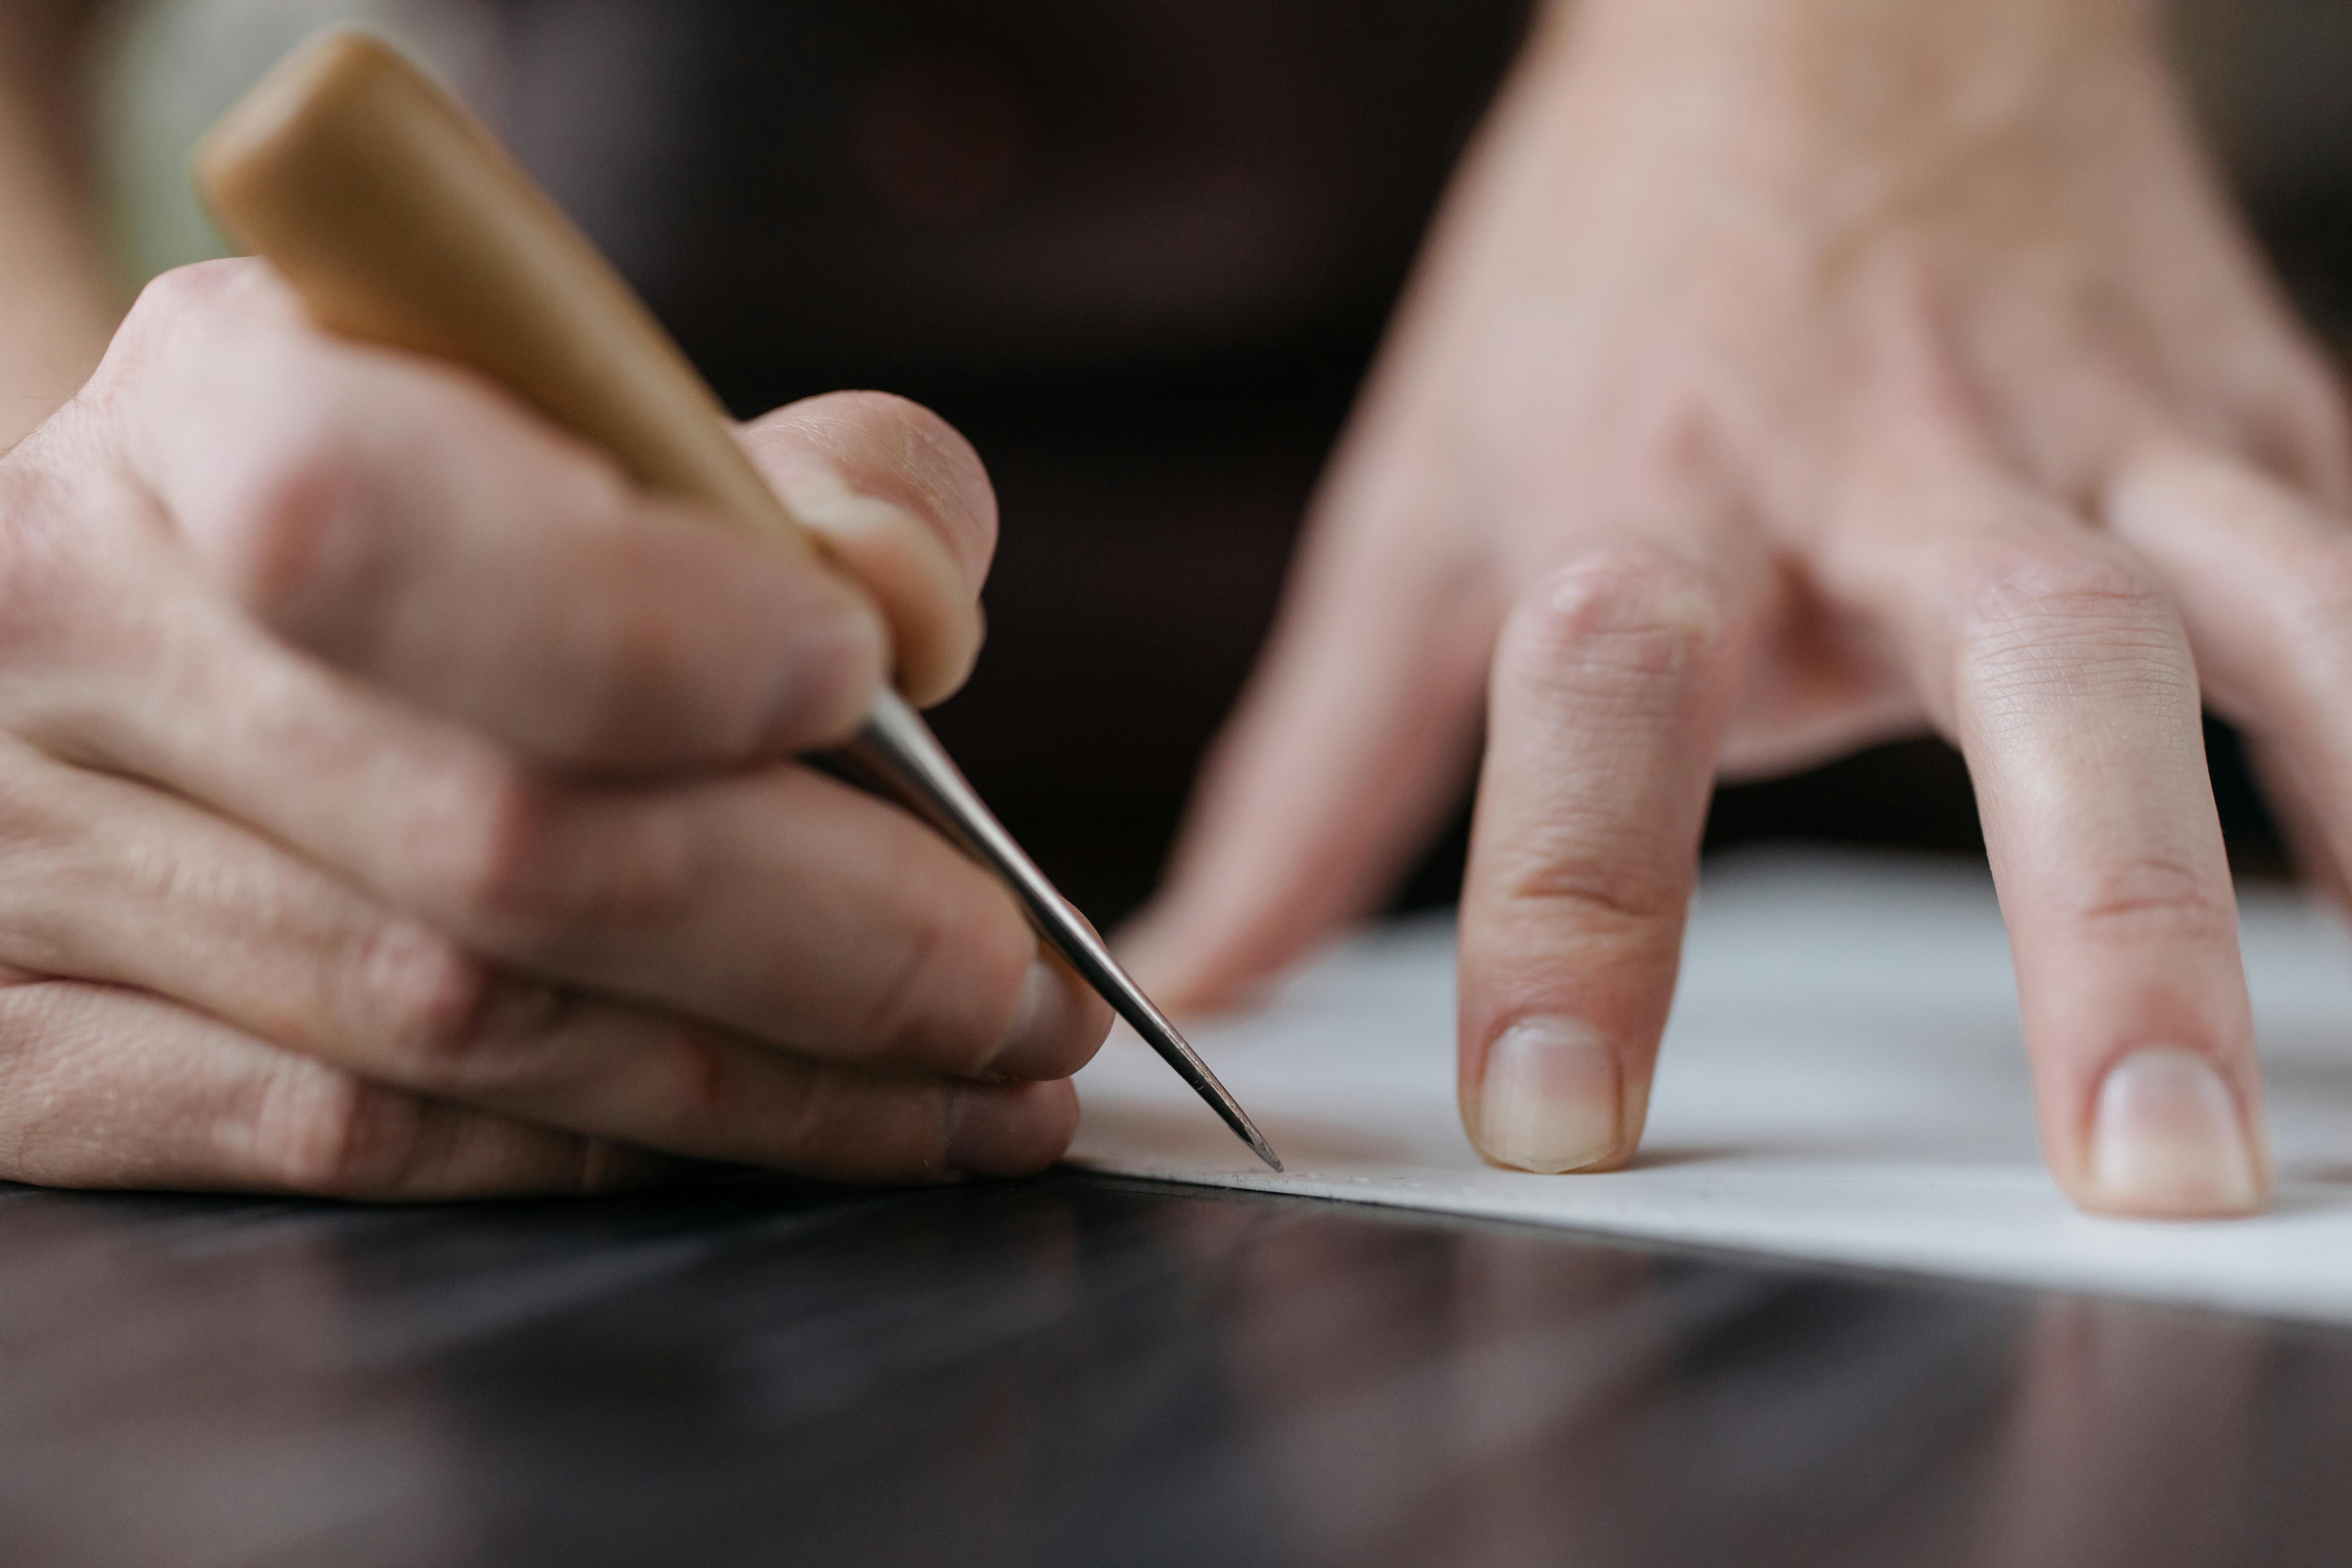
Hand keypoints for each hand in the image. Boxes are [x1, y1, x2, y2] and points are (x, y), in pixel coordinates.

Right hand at [0, 258, 1108, 1197]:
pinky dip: (617, 1153)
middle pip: (493, 836)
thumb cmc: (447, 513)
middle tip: (1021, 993)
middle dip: (826, 942)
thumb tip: (915, 623)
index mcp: (204, 405)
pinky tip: (789, 1135)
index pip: (378, 519)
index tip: (868, 684)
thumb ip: (799, 481)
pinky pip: (368, 1144)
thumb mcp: (590, 416)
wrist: (175, 621)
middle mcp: (68, 620)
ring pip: (462, 1026)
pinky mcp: (23, 1052)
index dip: (643, 628)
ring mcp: (13, 857)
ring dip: (772, 1085)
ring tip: (975, 1088)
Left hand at [1129, 0, 2349, 1215]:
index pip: (1599, 717)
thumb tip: (1182, 978)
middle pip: (2026, 677)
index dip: (1572, 918)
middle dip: (2101, 921)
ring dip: (2335, 829)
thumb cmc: (1601, 280)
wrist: (1829, 2)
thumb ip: (1312, 779)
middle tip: (2136, 1157)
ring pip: (2277, 619)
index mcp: (1658, 504)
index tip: (1555, 1119)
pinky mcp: (2255, 410)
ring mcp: (2111, 436)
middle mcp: (1898, 472)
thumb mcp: (1418, 506)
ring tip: (2330, 1079)